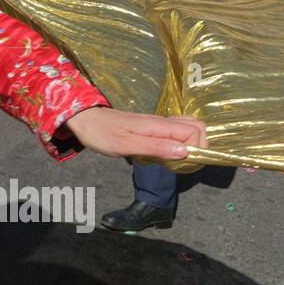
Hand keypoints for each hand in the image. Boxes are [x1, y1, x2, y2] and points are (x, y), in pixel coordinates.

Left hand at [66, 106, 205, 159]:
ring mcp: (157, 124)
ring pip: (187, 129)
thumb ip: (156, 147)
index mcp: (158, 125)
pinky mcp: (152, 128)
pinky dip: (177, 144)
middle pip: (196, 127)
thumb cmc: (101, 134)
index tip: (184, 164)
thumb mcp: (126, 145)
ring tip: (174, 161)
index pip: (195, 131)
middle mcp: (162, 122)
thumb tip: (185, 151)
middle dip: (198, 146)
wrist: (84, 120)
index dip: (197, 148)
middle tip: (182, 163)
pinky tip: (164, 155)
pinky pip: (174, 133)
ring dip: (188, 146)